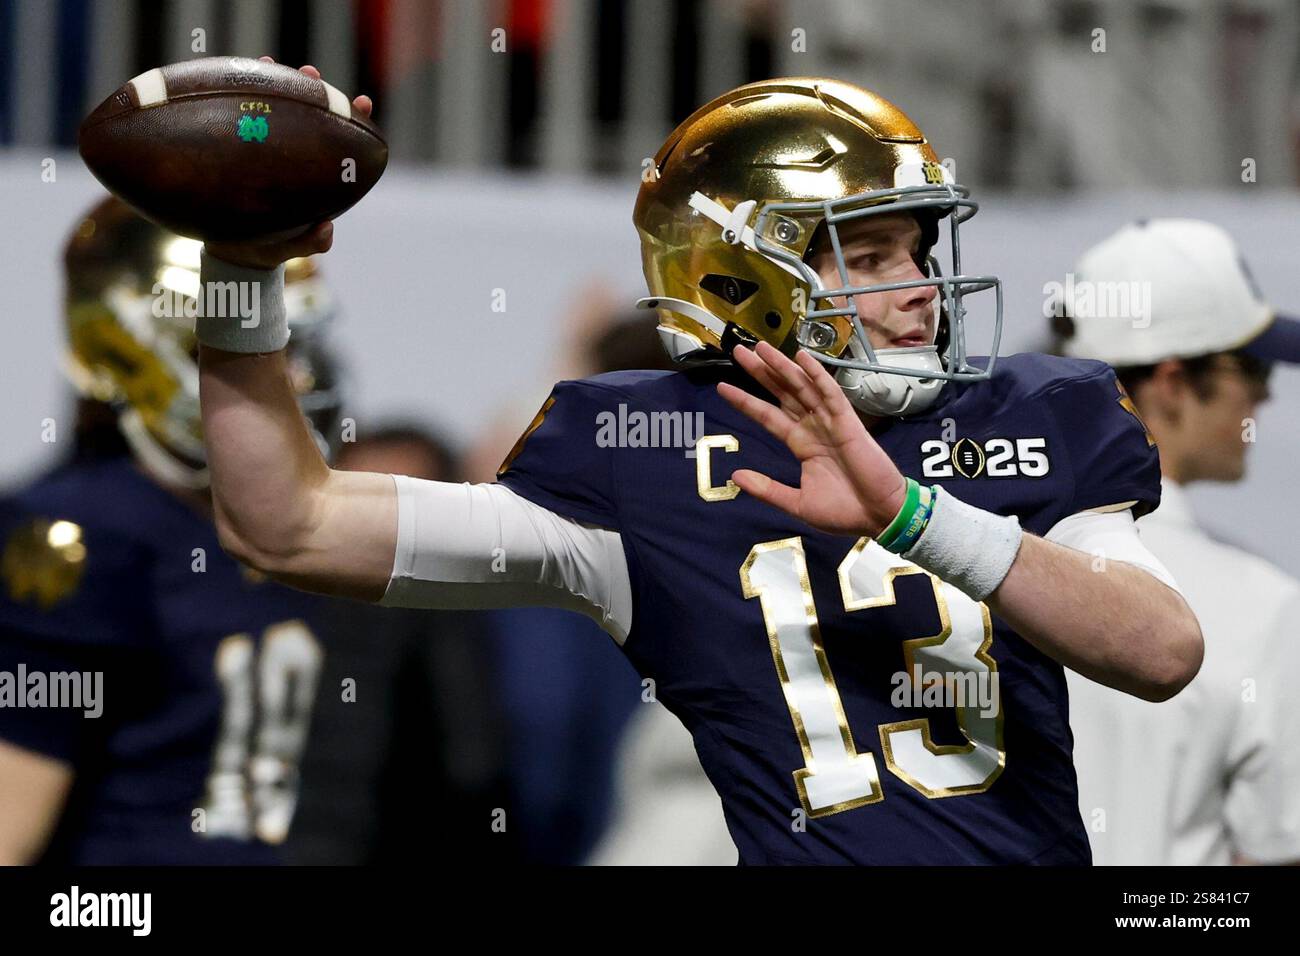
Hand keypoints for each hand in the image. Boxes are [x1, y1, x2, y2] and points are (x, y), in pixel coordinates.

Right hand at [203, 59, 373, 269]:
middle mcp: (293, 158)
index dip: (351, 119)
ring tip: (270, 60)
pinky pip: (238, 118)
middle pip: (309, 117)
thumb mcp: (287, 250)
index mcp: (313, 176)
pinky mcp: (238, 148)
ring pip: (274, 111)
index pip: (338, 142)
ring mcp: (265, 150)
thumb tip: (327, 231)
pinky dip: (236, 96)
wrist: (229, 253)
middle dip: (313, 91)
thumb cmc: (265, 250)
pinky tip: (232, 75)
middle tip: (311, 71)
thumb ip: (309, 244)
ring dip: (274, 83)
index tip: (362, 100)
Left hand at [717, 342, 907, 536]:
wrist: (879, 517)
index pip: (768, 416)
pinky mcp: (848, 422)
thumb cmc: (843, 511)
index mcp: (802, 444)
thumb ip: (767, 489)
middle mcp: (813, 427)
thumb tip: (736, 476)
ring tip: (761, 348)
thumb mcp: (797, 503)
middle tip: (739, 350)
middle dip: (761, 372)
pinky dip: (817, 375)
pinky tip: (802, 358)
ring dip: (782, 366)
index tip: (723, 387)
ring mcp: (830, 422)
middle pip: (782, 393)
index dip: (746, 401)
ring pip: (802, 387)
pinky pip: (831, 393)